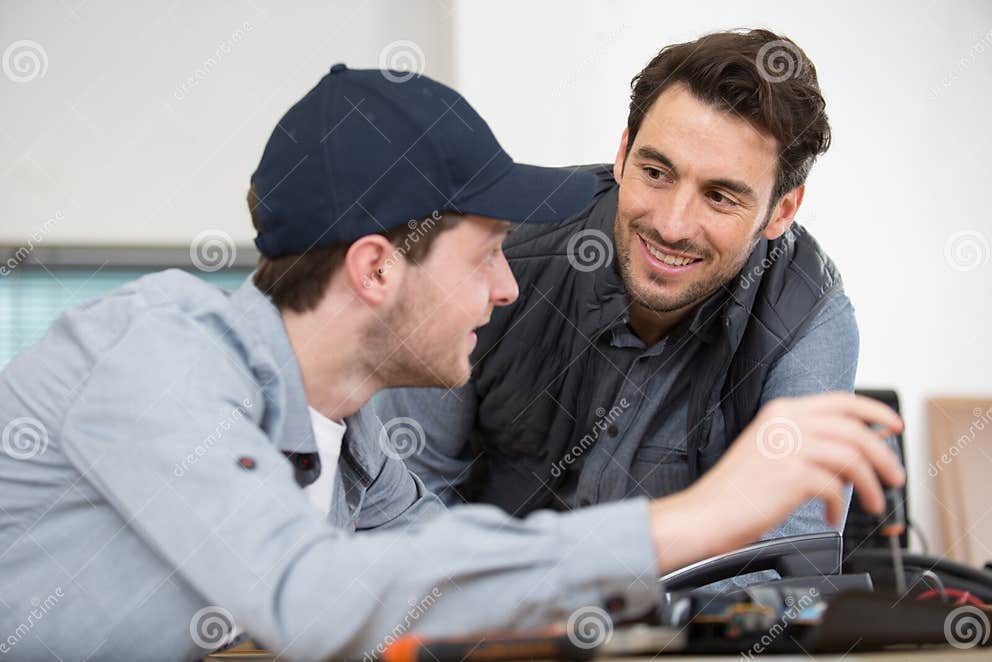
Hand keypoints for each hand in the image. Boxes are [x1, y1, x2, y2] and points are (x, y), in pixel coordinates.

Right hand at [648, 392, 904, 573]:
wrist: (706, 513)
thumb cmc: (737, 491)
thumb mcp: (774, 452)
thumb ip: (811, 443)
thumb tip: (860, 449)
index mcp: (782, 411)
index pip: (841, 401)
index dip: (875, 412)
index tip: (894, 427)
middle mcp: (786, 421)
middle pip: (856, 429)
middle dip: (884, 456)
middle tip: (895, 478)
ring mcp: (788, 446)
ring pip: (853, 457)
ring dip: (871, 485)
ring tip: (874, 504)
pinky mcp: (791, 474)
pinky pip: (836, 486)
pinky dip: (840, 505)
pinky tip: (830, 516)